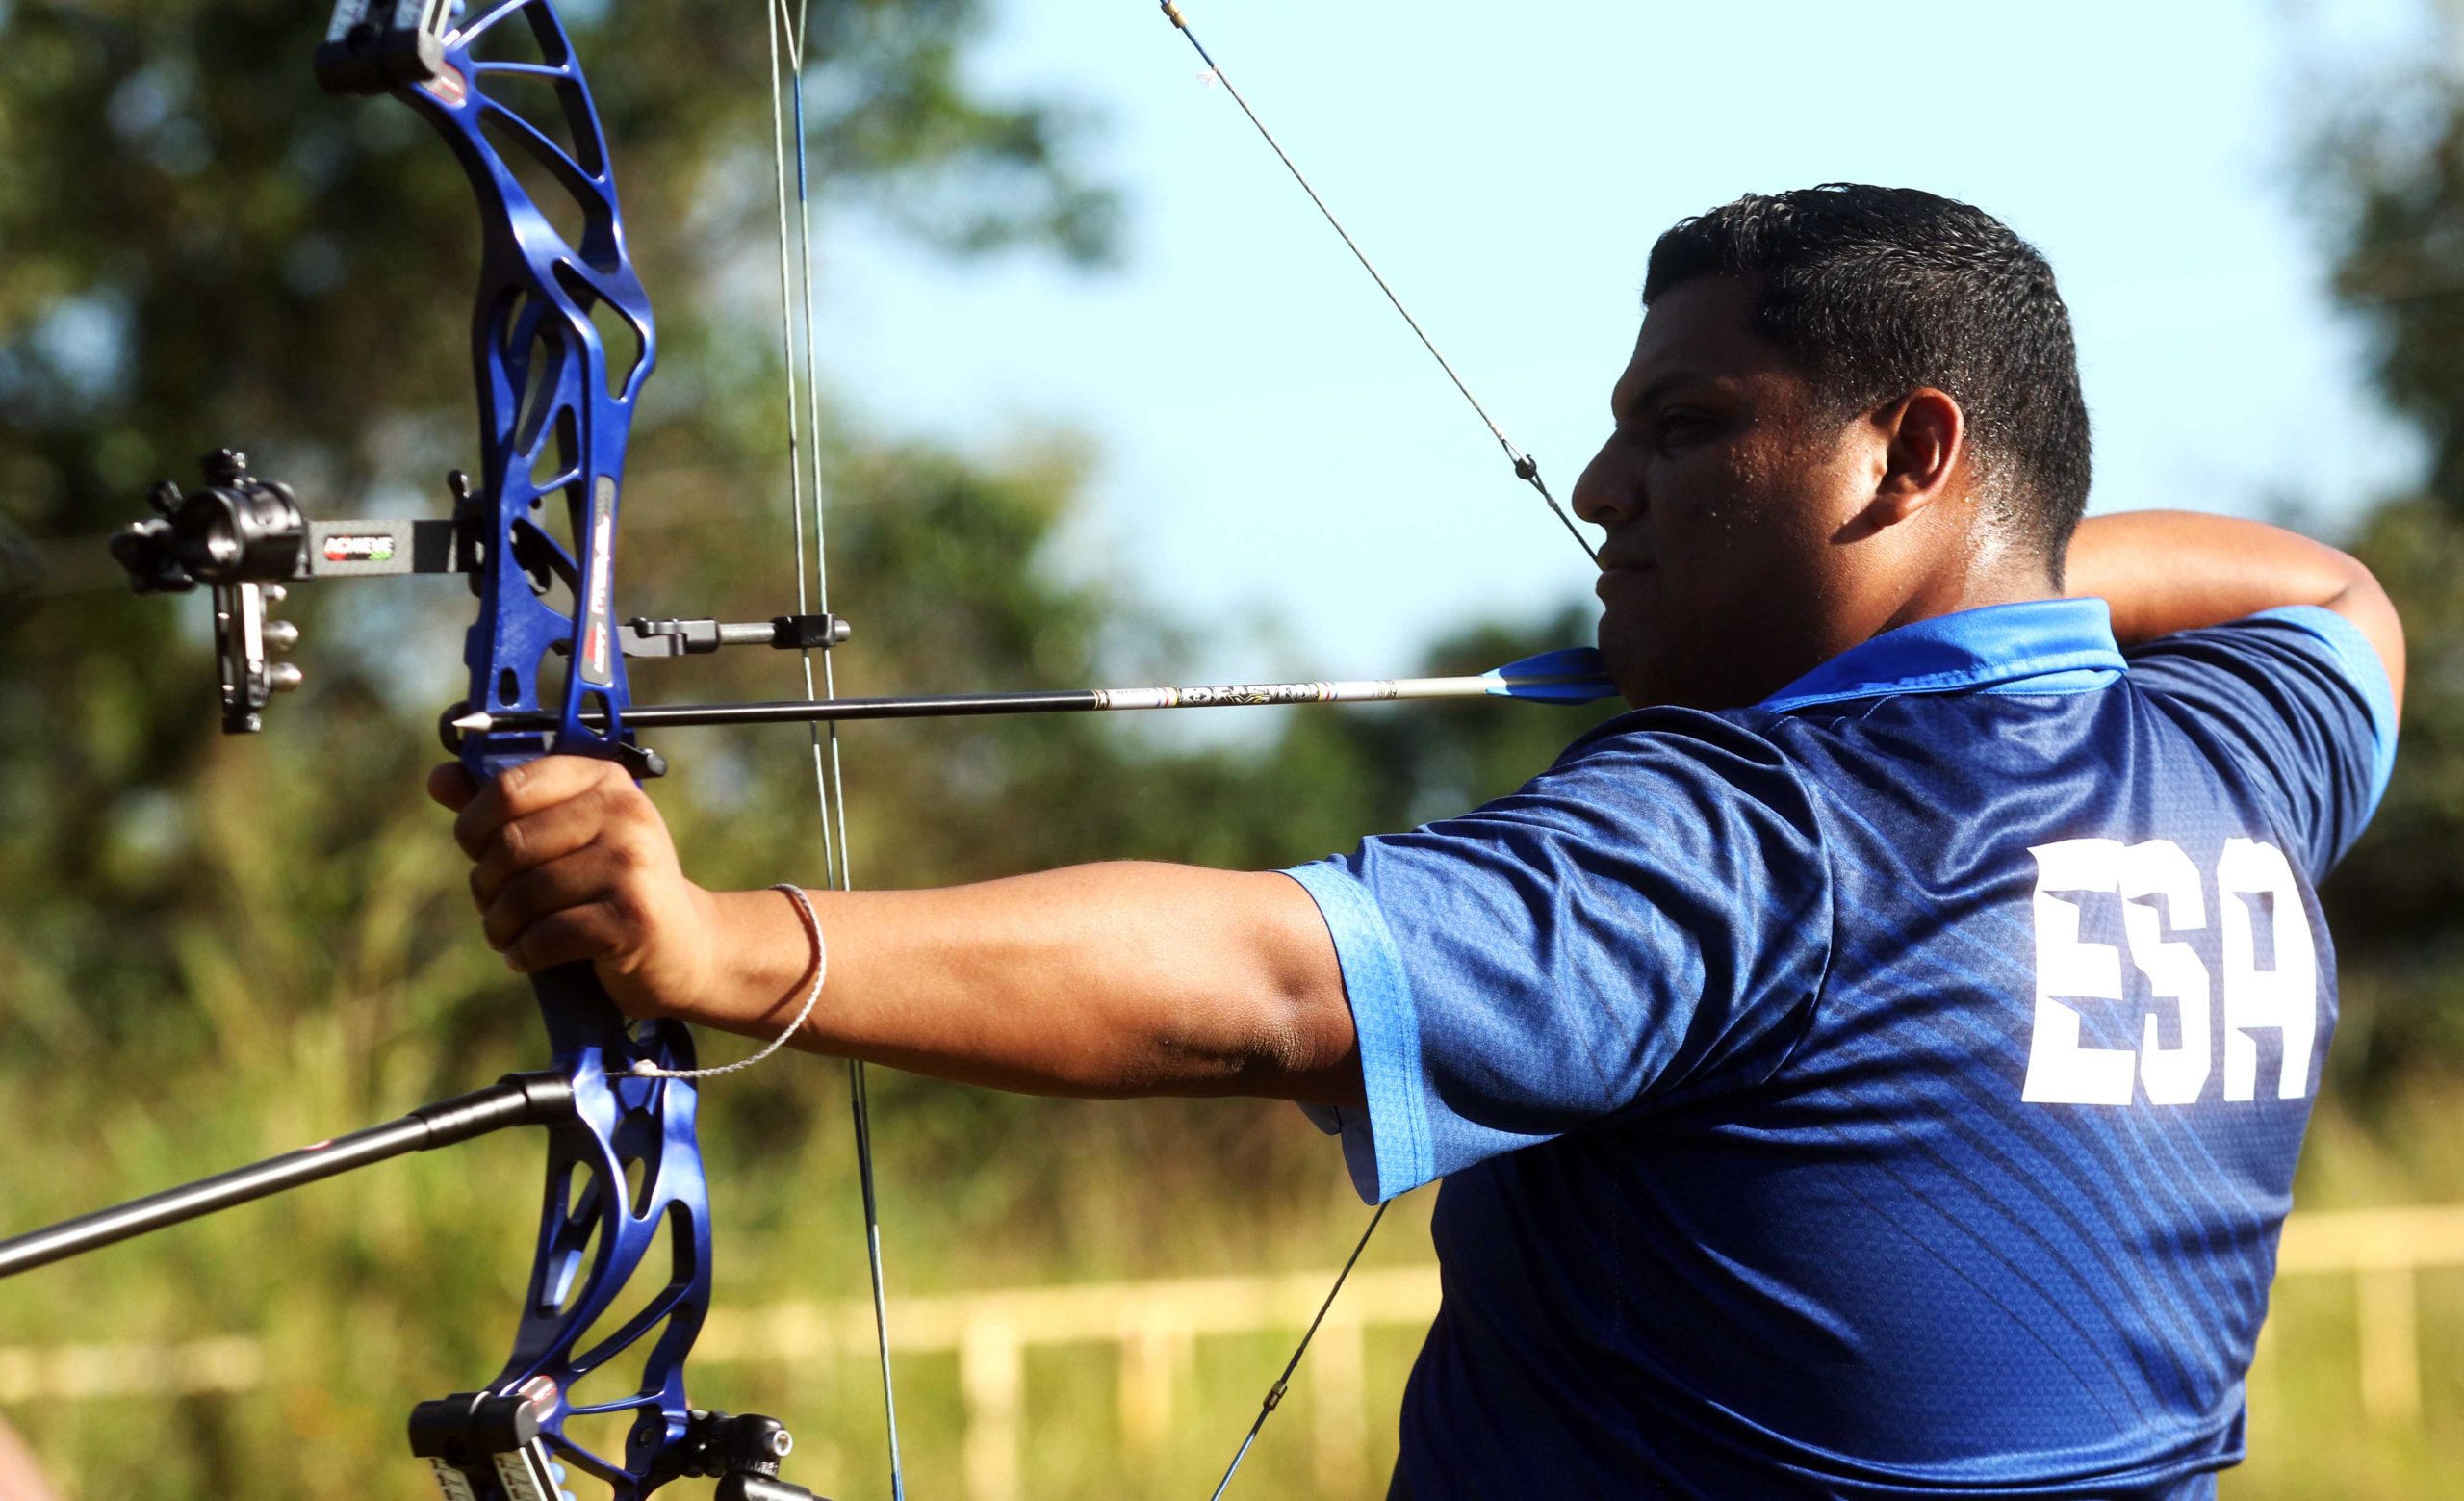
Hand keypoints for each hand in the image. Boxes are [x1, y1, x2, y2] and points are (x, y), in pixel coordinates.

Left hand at [427, 755, 722, 1017]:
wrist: (686, 946)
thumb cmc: (615, 886)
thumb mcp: (567, 837)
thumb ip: (507, 808)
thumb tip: (439, 778)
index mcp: (605, 780)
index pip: (510, 787)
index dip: (474, 825)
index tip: (478, 851)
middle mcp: (625, 812)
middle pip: (510, 845)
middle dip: (485, 884)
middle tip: (493, 904)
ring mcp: (633, 865)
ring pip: (523, 894)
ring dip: (500, 925)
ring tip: (507, 935)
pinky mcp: (633, 918)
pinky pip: (546, 936)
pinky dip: (524, 953)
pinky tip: (528, 957)